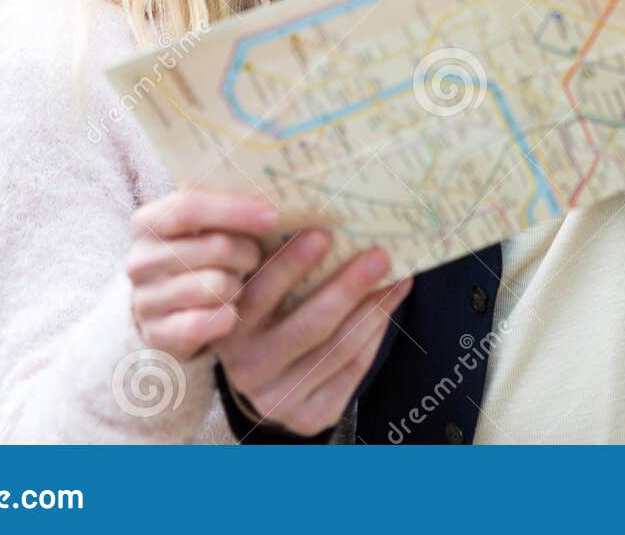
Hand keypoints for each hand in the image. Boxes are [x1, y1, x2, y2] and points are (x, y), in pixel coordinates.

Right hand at [125, 189, 276, 360]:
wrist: (165, 312)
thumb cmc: (197, 257)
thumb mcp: (203, 228)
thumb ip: (228, 211)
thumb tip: (274, 206)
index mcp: (148, 223)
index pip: (189, 207)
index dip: (235, 210)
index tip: (272, 216)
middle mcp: (140, 261)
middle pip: (215, 247)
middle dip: (248, 252)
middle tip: (253, 258)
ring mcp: (145, 300)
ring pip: (217, 286)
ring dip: (238, 286)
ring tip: (234, 285)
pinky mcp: (158, 334)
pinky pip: (210, 322)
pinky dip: (228, 317)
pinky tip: (226, 311)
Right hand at [213, 233, 412, 436]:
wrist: (269, 377)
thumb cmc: (269, 312)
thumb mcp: (256, 288)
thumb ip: (271, 259)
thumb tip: (322, 208)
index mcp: (226, 329)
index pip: (259, 295)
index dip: (290, 265)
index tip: (323, 233)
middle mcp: (246, 369)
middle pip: (309, 325)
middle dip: (348, 287)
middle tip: (380, 255)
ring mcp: (278, 398)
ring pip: (339, 347)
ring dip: (374, 307)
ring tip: (398, 274)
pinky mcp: (310, 416)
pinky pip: (353, 368)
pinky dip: (376, 331)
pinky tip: (391, 301)